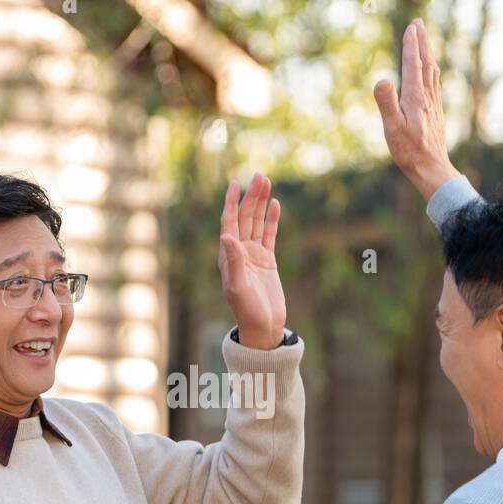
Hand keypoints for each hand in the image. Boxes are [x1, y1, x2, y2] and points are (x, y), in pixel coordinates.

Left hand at [218, 172, 285, 349]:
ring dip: (261, 203)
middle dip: (251, 196)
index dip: (230, 202)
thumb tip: (227, 235)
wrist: (263, 328)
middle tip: (260, 175)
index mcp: (228, 256)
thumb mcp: (238, 287)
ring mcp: (254, 255)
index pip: (228, 222)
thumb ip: (234, 261)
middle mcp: (239, 252)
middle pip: (244, 217)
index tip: (234, 183)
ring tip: (267, 182)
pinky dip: (271, 220)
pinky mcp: (268, 261)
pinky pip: (269, 235)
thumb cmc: (247, 311)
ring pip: (257, 223)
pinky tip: (275, 204)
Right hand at [374, 18, 458, 199]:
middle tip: (419, 24)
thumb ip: (386, 103)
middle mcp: (427, 97)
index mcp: (415, 97)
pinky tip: (432, 73)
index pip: (413, 65)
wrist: (432, 168)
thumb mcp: (392, 128)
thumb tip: (381, 80)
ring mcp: (433, 104)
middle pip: (426, 63)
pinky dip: (432, 71)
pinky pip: (435, 84)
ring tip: (425, 41)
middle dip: (422, 42)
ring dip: (428, 54)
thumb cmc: (409, 150)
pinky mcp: (436, 112)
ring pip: (432, 72)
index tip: (412, 27)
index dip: (411, 45)